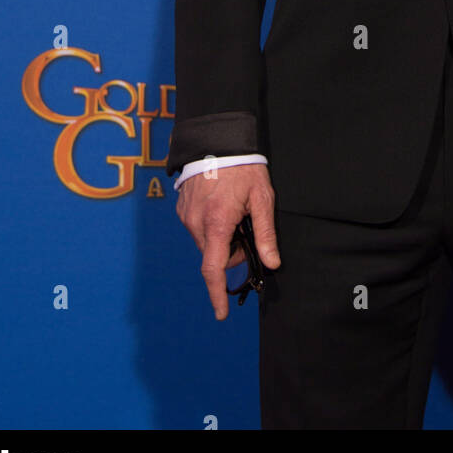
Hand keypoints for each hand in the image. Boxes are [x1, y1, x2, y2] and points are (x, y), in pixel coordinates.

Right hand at [176, 163, 279, 319]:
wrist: (216, 139)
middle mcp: (196, 223)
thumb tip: (272, 263)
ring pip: (206, 242)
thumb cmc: (243, 167)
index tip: (220, 314)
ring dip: (221, 237)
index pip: (213, 270)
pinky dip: (211, 226)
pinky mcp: (181, 208)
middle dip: (232, 251)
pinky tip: (221, 203)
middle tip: (247, 225)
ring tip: (233, 208)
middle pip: (214, 255)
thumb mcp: (262, 198)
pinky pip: (197, 228)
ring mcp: (185, 216)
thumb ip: (265, 233)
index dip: (217, 294)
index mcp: (217, 223)